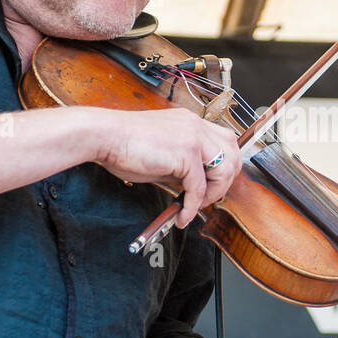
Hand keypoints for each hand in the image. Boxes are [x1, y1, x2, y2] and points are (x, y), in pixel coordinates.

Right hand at [88, 107, 240, 226]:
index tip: (213, 186)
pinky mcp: (186, 152)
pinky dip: (192, 206)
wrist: (104, 136)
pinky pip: (199, 187)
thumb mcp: (163, 155)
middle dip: (225, 181)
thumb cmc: (125, 146)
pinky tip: (182, 215)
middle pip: (233, 153)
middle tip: (208, 198)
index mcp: (191, 122)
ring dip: (213, 194)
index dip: (224, 166)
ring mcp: (193, 137)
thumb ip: (183, 167)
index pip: (225, 141)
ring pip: (224, 170)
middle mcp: (196, 125)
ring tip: (193, 206)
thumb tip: (195, 188)